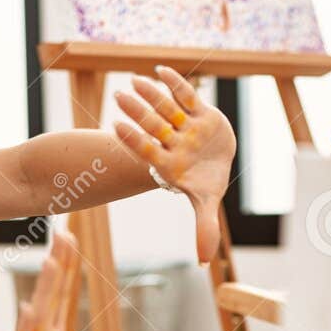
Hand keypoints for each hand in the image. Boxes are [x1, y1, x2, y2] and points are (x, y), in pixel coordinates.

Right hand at [0, 231, 137, 330]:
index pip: (63, 295)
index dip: (70, 267)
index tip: (72, 237)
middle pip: (52, 294)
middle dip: (59, 263)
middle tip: (63, 231)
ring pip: (38, 314)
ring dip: (45, 288)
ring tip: (51, 260)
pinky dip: (25, 327)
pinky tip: (30, 308)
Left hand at [113, 65, 236, 267]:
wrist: (215, 159)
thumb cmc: (204, 182)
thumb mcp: (205, 202)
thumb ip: (203, 227)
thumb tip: (204, 262)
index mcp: (169, 163)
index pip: (147, 150)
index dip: (133, 139)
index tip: (116, 127)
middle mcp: (173, 142)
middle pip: (152, 125)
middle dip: (138, 111)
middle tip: (120, 97)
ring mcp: (184, 124)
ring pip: (165, 107)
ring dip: (150, 94)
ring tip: (134, 81)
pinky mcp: (198, 109)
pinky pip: (184, 93)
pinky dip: (173, 81)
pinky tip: (159, 69)